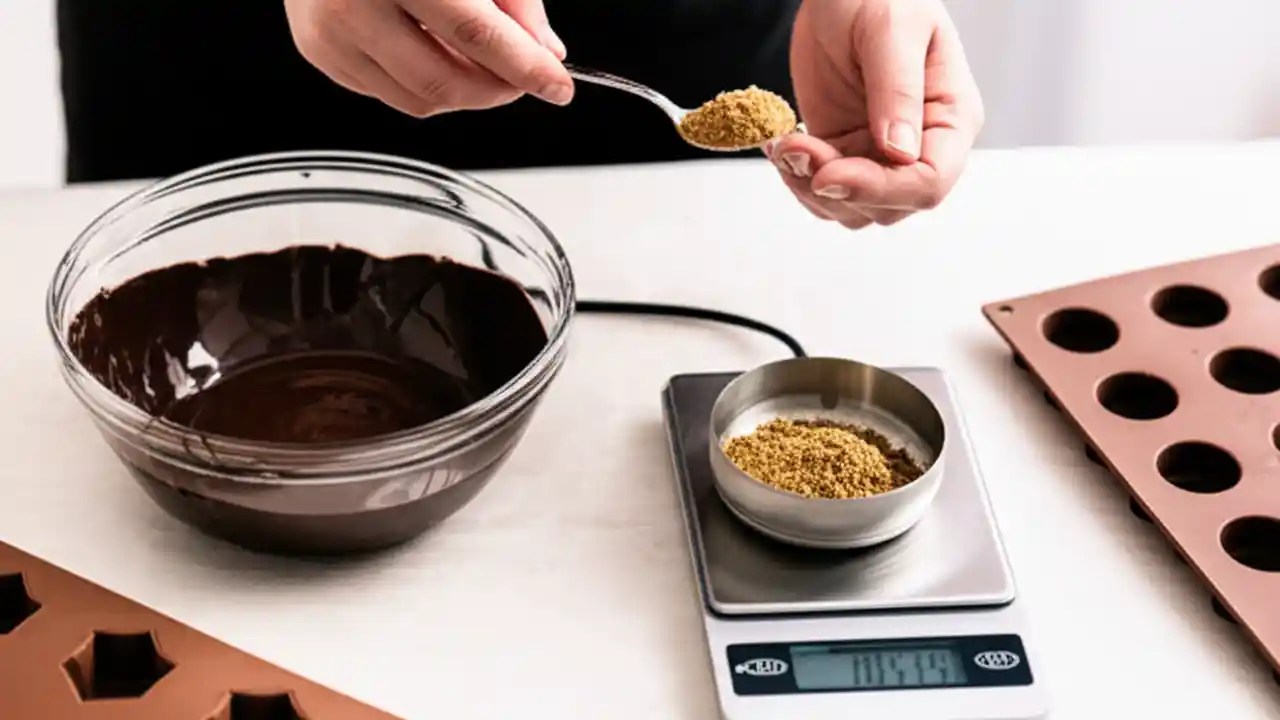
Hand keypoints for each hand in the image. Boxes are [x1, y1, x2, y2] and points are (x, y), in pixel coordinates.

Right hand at [285, 0, 573, 117]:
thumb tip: (544, 50)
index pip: (477, 34)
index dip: (526, 68)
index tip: (558, 86)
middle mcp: (355, 0)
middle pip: (447, 80)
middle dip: (499, 90)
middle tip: (524, 76)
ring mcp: (331, 31)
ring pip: (419, 99)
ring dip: (466, 93)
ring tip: (482, 61)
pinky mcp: (319, 51)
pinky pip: (389, 94)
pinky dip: (426, 85)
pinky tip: (435, 51)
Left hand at [768, 0, 983, 228]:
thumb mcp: (892, 30)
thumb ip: (897, 90)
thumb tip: (900, 151)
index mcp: (952, 118)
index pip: (930, 182)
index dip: (880, 189)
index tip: (828, 173)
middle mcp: (923, 146)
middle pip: (889, 207)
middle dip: (837, 187)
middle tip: (794, 146)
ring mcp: (882, 155)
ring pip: (853, 210)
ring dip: (809, 188)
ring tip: (785, 143)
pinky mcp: (845, 152)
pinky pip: (824, 193)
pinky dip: (797, 178)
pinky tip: (782, 144)